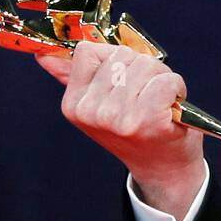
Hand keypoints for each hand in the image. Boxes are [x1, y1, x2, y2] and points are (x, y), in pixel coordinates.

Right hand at [35, 40, 205, 219]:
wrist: (162, 168)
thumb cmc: (135, 130)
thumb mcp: (98, 105)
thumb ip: (72, 77)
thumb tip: (43, 55)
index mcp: (73, 105)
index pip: (89, 51)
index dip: (114, 60)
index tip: (123, 84)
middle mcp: (90, 112)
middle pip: (121, 55)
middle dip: (142, 69)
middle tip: (146, 96)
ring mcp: (117, 117)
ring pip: (146, 64)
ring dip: (161, 78)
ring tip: (159, 103)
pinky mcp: (147, 119)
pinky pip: (166, 79)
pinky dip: (176, 88)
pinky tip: (171, 107)